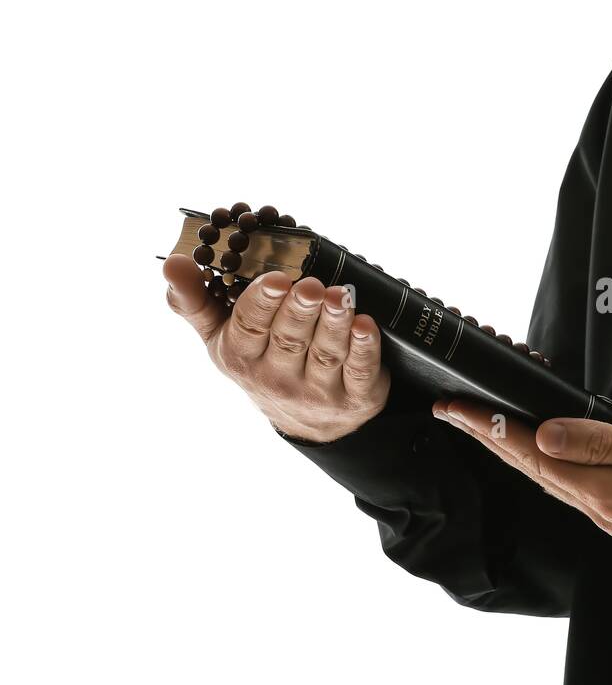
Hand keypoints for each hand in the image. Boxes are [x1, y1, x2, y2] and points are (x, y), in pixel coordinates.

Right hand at [163, 254, 389, 442]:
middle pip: (290, 340)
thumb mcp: (220, 338)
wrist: (308, 421)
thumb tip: (173, 263)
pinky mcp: (354, 396)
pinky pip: (360, 371)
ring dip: (334, 323)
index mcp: (242, 358)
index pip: (249, 328)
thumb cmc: (260, 363)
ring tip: (341, 295)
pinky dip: (364, 347)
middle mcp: (277, 378)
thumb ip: (195, 302)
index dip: (262, 303)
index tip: (276, 278)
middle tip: (311, 285)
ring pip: (326, 353)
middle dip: (300, 309)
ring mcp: (317, 391)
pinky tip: (365, 324)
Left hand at [432, 399, 611, 558]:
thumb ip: (604, 444)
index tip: (457, 408)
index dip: (491, 430)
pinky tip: (539, 450)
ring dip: (512, 450)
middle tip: (451, 411)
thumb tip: (545, 436)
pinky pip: (573, 483)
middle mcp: (602, 510)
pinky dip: (545, 462)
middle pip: (532, 470)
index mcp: (608, 494)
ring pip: (549, 478)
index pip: (534, 457)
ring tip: (482, 426)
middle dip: (488, 438)